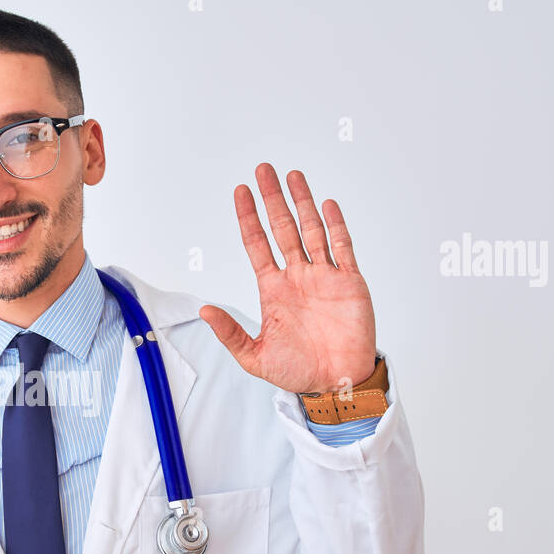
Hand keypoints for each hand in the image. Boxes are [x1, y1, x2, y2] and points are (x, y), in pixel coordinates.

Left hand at [200, 164, 375, 393]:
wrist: (336, 384)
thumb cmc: (297, 372)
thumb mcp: (254, 356)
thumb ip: (230, 333)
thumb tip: (204, 311)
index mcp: (273, 290)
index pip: (258, 244)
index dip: (249, 218)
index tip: (240, 192)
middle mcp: (297, 277)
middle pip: (283, 228)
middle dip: (272, 199)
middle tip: (263, 170)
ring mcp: (324, 276)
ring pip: (311, 230)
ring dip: (302, 202)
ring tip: (292, 176)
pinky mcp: (349, 282)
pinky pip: (342, 247)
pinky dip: (335, 225)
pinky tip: (326, 204)